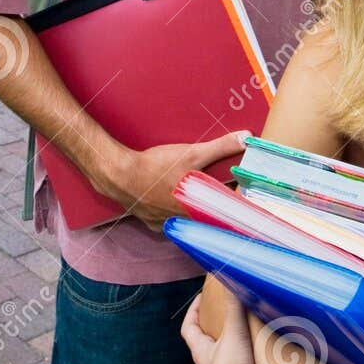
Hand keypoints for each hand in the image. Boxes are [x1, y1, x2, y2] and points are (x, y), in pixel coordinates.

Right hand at [106, 131, 249, 231]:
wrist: (119, 176)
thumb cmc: (156, 168)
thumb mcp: (191, 154)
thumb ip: (220, 148)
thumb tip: (244, 138)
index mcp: (198, 210)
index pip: (225, 214)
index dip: (234, 204)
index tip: (241, 195)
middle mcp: (184, 222)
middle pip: (207, 218)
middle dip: (215, 205)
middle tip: (220, 191)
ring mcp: (167, 224)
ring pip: (188, 221)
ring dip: (193, 209)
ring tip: (195, 194)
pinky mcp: (153, 223)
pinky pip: (170, 221)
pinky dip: (174, 212)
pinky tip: (173, 200)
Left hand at [181, 290, 262, 363]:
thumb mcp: (233, 334)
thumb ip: (233, 307)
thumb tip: (231, 279)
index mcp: (200, 350)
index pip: (188, 327)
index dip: (192, 311)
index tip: (201, 298)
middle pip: (202, 341)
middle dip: (211, 325)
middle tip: (223, 312)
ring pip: (219, 355)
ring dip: (228, 343)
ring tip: (243, 330)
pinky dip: (242, 357)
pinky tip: (256, 353)